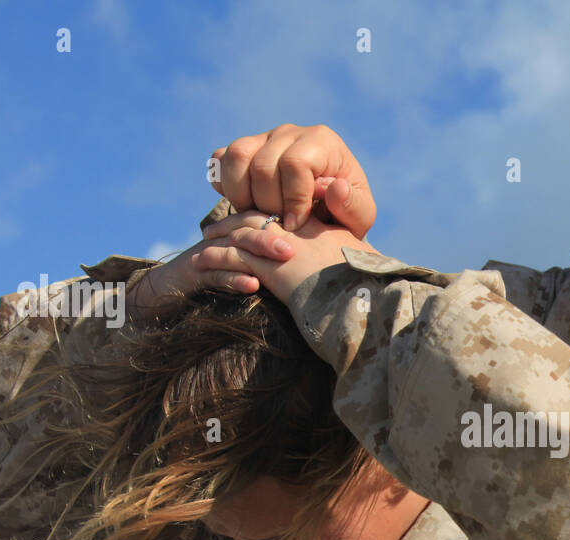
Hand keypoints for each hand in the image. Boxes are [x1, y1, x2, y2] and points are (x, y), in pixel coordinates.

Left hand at [194, 209, 379, 303]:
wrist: (360, 297)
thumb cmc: (366, 287)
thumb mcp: (360, 263)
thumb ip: (348, 256)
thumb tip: (349, 261)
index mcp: (318, 227)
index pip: (284, 213)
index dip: (264, 214)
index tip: (252, 217)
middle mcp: (297, 230)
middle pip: (258, 216)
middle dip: (235, 220)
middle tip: (218, 226)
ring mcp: (281, 246)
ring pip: (241, 233)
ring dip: (220, 236)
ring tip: (205, 242)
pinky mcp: (268, 265)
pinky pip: (233, 256)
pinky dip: (216, 257)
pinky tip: (203, 261)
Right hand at [210, 124, 375, 237]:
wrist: (324, 210)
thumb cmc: (344, 213)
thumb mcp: (359, 217)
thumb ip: (352, 206)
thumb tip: (335, 188)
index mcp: (323, 141)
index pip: (296, 163)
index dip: (292, 198)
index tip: (295, 225)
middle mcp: (290, 132)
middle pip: (263, 164)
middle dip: (268, 203)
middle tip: (278, 226)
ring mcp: (262, 138)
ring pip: (237, 156)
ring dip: (241, 194)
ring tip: (258, 217)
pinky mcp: (243, 150)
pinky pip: (220, 159)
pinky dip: (224, 184)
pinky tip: (242, 204)